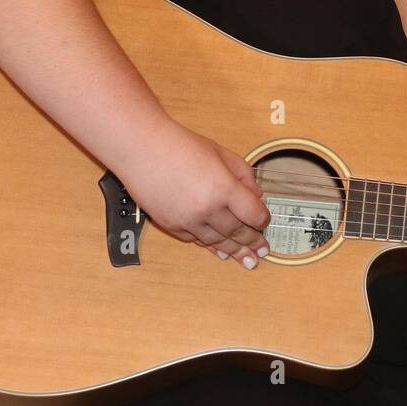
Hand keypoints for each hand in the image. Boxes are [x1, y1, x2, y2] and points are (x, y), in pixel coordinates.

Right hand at [114, 119, 271, 268]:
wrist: (141, 148)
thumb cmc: (180, 144)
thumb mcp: (221, 153)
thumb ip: (244, 175)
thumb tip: (257, 196)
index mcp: (224, 188)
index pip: (253, 214)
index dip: (263, 220)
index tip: (265, 221)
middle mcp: (207, 208)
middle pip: (237, 232)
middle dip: (252, 242)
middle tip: (262, 251)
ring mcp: (187, 220)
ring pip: (217, 242)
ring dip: (234, 252)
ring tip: (246, 260)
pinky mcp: (170, 225)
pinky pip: (195, 240)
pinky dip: (210, 246)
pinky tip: (220, 252)